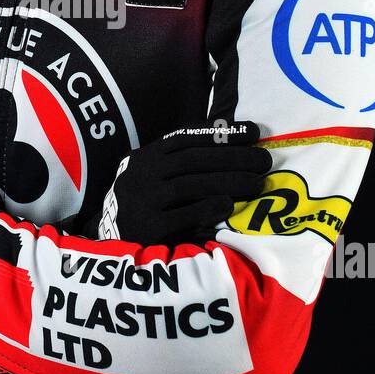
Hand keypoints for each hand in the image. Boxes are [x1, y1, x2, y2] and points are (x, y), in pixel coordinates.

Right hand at [64, 120, 271, 246]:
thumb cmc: (143, 204)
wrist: (109, 241)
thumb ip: (181, 160)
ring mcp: (143, 199)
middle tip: (264, 160)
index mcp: (146, 155)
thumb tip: (229, 138)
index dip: (221, 133)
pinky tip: (229, 206)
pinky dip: (207, 209)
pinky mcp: (148, 227)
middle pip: (195, 160)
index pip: (187, 137)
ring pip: (192, 185)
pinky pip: (184, 215)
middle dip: (234, 158)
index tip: (253, 132)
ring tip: (257, 183)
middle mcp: (143, 173)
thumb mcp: (153, 174)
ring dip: (229, 182)